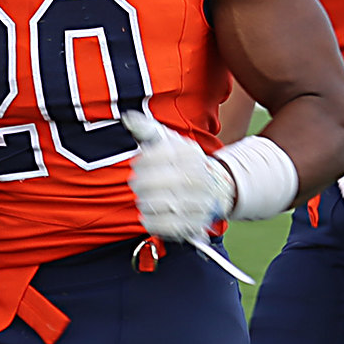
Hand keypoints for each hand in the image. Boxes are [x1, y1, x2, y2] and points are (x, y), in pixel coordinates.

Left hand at [123, 110, 233, 240]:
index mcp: (189, 153)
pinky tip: (148, 214)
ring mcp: (198, 201)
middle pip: (155, 182)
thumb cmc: (181, 162)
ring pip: (159, 204)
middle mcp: (197, 176)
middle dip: (139, 183)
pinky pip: (167, 226)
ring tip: (144, 198)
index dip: (141, 162)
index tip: (138, 164)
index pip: (156, 156)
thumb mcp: (167, 141)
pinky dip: (152, 221)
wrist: (215, 187)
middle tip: (137, 184)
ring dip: (145, 202)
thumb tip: (127, 118)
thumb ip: (146, 128)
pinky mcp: (195, 222)